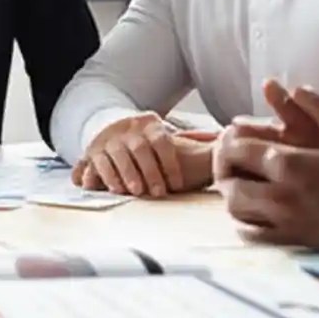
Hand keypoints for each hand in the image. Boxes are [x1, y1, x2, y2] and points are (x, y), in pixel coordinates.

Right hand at [71, 112, 215, 196]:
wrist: (111, 127)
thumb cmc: (148, 142)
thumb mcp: (167, 136)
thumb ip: (193, 140)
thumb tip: (225, 138)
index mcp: (151, 124)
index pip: (162, 141)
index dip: (170, 163)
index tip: (176, 185)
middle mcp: (129, 129)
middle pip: (140, 148)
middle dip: (149, 171)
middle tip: (157, 192)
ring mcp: (110, 139)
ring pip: (117, 154)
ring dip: (127, 174)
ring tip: (136, 191)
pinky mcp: (93, 151)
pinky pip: (99, 162)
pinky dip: (106, 176)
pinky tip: (116, 189)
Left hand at [214, 86, 318, 249]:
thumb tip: (297, 88)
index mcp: (285, 163)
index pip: (236, 149)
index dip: (225, 142)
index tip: (229, 138)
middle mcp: (274, 192)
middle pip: (228, 180)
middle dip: (222, 169)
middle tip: (226, 162)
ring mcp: (277, 218)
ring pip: (234, 208)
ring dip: (230, 194)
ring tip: (235, 185)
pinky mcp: (284, 239)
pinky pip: (251, 234)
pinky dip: (243, 223)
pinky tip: (249, 214)